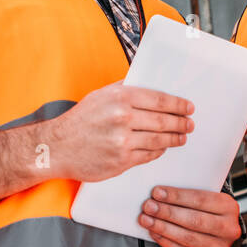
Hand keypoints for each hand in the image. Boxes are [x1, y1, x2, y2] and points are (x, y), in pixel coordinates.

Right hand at [46, 81, 192, 181]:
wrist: (58, 147)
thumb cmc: (79, 120)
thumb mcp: (100, 95)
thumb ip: (124, 89)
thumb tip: (148, 85)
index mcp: (120, 97)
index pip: (159, 100)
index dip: (178, 105)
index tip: (188, 107)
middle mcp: (122, 118)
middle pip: (163, 121)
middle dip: (181, 123)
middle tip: (189, 124)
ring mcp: (123, 141)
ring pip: (159, 140)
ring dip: (174, 139)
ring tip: (182, 137)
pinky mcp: (121, 161)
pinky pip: (148, 156)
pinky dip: (159, 151)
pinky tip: (163, 148)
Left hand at [139, 185, 241, 246]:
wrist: (220, 238)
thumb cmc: (207, 212)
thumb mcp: (207, 200)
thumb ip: (188, 195)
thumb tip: (159, 193)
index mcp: (228, 206)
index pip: (200, 199)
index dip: (176, 196)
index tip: (156, 192)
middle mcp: (228, 228)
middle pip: (194, 220)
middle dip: (167, 212)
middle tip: (148, 206)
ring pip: (187, 237)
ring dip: (163, 228)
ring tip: (146, 220)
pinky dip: (166, 242)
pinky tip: (154, 233)